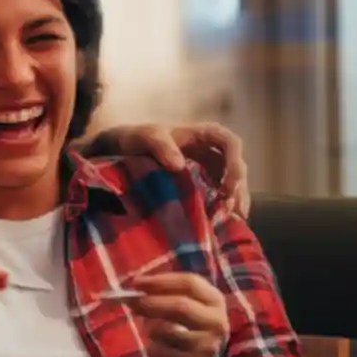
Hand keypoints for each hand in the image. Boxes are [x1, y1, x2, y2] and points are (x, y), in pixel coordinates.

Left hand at [89, 123, 249, 217]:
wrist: (118, 149)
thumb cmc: (134, 138)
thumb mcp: (144, 137)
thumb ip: (159, 146)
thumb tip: (179, 165)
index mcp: (202, 134)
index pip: (230, 143)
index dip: (235, 163)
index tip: (229, 185)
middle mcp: (209, 149)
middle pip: (235, 166)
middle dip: (238, 188)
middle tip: (232, 210)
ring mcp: (205, 166)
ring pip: (229, 181)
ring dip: (233, 199)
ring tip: (233, 220)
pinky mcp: (198, 181)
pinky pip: (216, 192)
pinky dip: (220, 205)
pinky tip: (221, 221)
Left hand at [124, 273, 228, 356]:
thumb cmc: (176, 334)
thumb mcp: (170, 310)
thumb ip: (156, 296)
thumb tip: (133, 287)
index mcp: (214, 301)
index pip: (190, 283)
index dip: (161, 281)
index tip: (136, 282)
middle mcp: (217, 322)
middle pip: (181, 305)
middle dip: (152, 302)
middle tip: (130, 301)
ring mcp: (209, 346)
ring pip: (169, 330)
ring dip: (151, 328)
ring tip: (150, 331)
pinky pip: (161, 351)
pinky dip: (151, 349)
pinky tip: (155, 351)